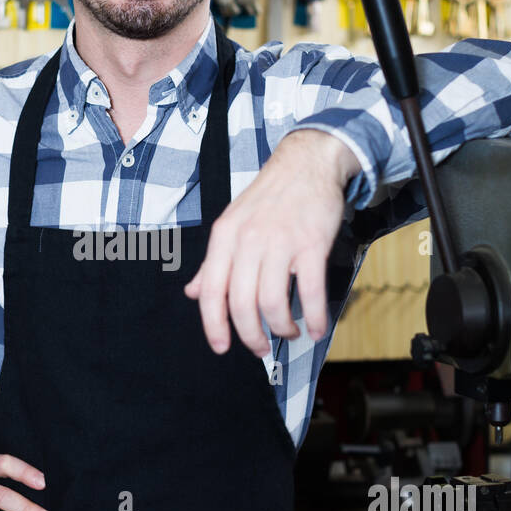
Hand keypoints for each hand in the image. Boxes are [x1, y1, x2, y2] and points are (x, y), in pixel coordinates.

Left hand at [185, 129, 359, 355]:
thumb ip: (212, 262)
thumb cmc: (269, 196)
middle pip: (242, 304)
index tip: (220, 346)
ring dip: (282, 328)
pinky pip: (310, 291)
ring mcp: (281, 242)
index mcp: (224, 237)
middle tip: (261, 347)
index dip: (213, 325)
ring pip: (273, 302)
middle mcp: (248, 241)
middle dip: (251, 335)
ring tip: (290, 332)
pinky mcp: (311, 244)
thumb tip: (193, 292)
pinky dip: (314, 317)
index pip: (210, 291)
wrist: (306, 163)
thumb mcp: (231, 223)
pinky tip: (317, 327)